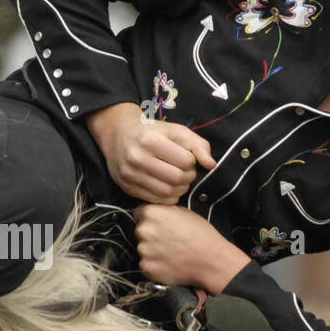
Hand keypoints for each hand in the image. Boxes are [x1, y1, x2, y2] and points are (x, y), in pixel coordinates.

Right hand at [87, 103, 215, 203]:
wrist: (118, 135)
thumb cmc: (151, 132)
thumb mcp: (175, 130)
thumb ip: (197, 144)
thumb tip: (211, 164)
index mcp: (150, 140)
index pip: (186, 161)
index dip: (193, 162)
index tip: (189, 159)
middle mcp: (137, 158)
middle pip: (177, 179)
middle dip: (188, 177)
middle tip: (187, 172)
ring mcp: (130, 175)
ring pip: (167, 192)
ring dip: (180, 189)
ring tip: (179, 180)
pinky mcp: (127, 187)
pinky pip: (155, 200)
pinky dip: (167, 197)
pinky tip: (168, 187)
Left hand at [133, 204, 251, 292]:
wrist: (211, 261)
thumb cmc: (201, 236)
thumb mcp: (184, 212)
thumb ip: (165, 211)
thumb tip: (158, 213)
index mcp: (151, 213)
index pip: (140, 213)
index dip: (151, 219)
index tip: (159, 224)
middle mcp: (143, 231)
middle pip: (140, 231)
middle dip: (151, 234)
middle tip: (168, 240)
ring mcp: (143, 251)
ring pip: (143, 248)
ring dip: (153, 250)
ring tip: (171, 252)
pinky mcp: (146, 267)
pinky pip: (146, 264)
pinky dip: (155, 264)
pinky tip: (170, 263)